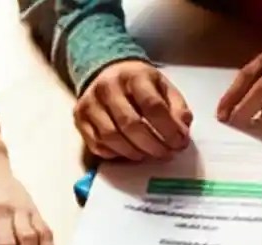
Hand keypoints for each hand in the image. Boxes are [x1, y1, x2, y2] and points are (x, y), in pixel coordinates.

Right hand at [74, 60, 191, 161]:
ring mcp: (90, 103)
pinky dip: (116, 154)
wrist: (107, 71)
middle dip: (153, 145)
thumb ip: (177, 109)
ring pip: (112, 137)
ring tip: (150, 155)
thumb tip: (182, 133)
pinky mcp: (80, 118)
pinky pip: (97, 144)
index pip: (152, 106)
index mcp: (134, 75)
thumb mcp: (164, 88)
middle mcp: (108, 87)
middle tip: (167, 154)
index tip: (180, 143)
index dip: (169, 129)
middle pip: (131, 124)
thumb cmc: (140, 84)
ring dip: (135, 153)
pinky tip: (130, 152)